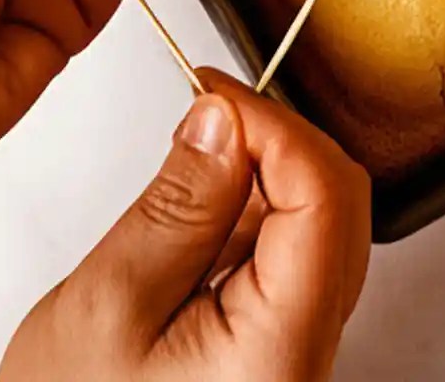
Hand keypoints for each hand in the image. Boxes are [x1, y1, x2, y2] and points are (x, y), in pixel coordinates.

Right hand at [0, 72, 371, 381]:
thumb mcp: (106, 305)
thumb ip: (176, 207)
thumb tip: (221, 122)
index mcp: (281, 349)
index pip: (323, 198)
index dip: (274, 125)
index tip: (215, 93)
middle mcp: (309, 351)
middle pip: (338, 205)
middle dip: (276, 141)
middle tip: (206, 112)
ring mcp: (300, 345)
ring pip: (319, 224)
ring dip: (265, 172)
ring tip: (194, 154)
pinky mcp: (280, 338)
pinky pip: (292, 255)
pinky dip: (253, 211)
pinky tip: (202, 200)